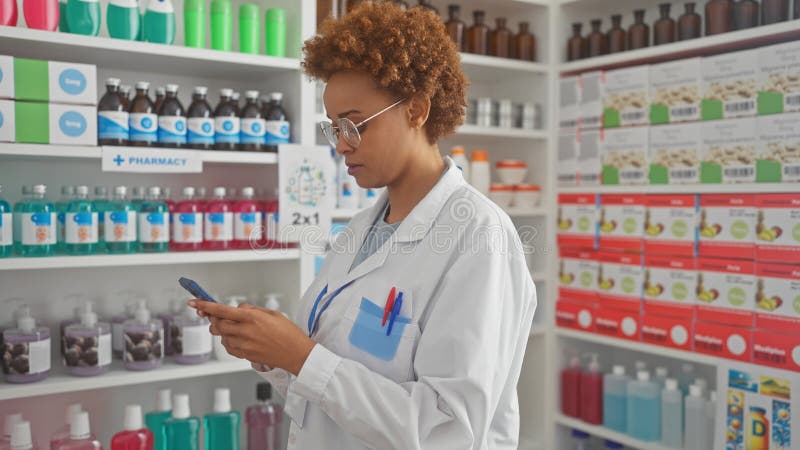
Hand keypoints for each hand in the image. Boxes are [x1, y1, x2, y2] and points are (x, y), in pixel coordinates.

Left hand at [187, 300, 315, 375]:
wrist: (296, 353)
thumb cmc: (288, 332)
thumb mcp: (271, 314)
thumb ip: (251, 310)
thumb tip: (237, 309)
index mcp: (251, 317)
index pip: (221, 310)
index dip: (205, 306)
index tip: (194, 303)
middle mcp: (245, 331)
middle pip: (217, 325)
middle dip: (213, 320)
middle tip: (215, 317)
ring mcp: (244, 345)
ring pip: (221, 337)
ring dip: (223, 331)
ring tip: (235, 328)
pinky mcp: (245, 355)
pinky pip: (228, 347)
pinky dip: (229, 342)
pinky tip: (238, 339)